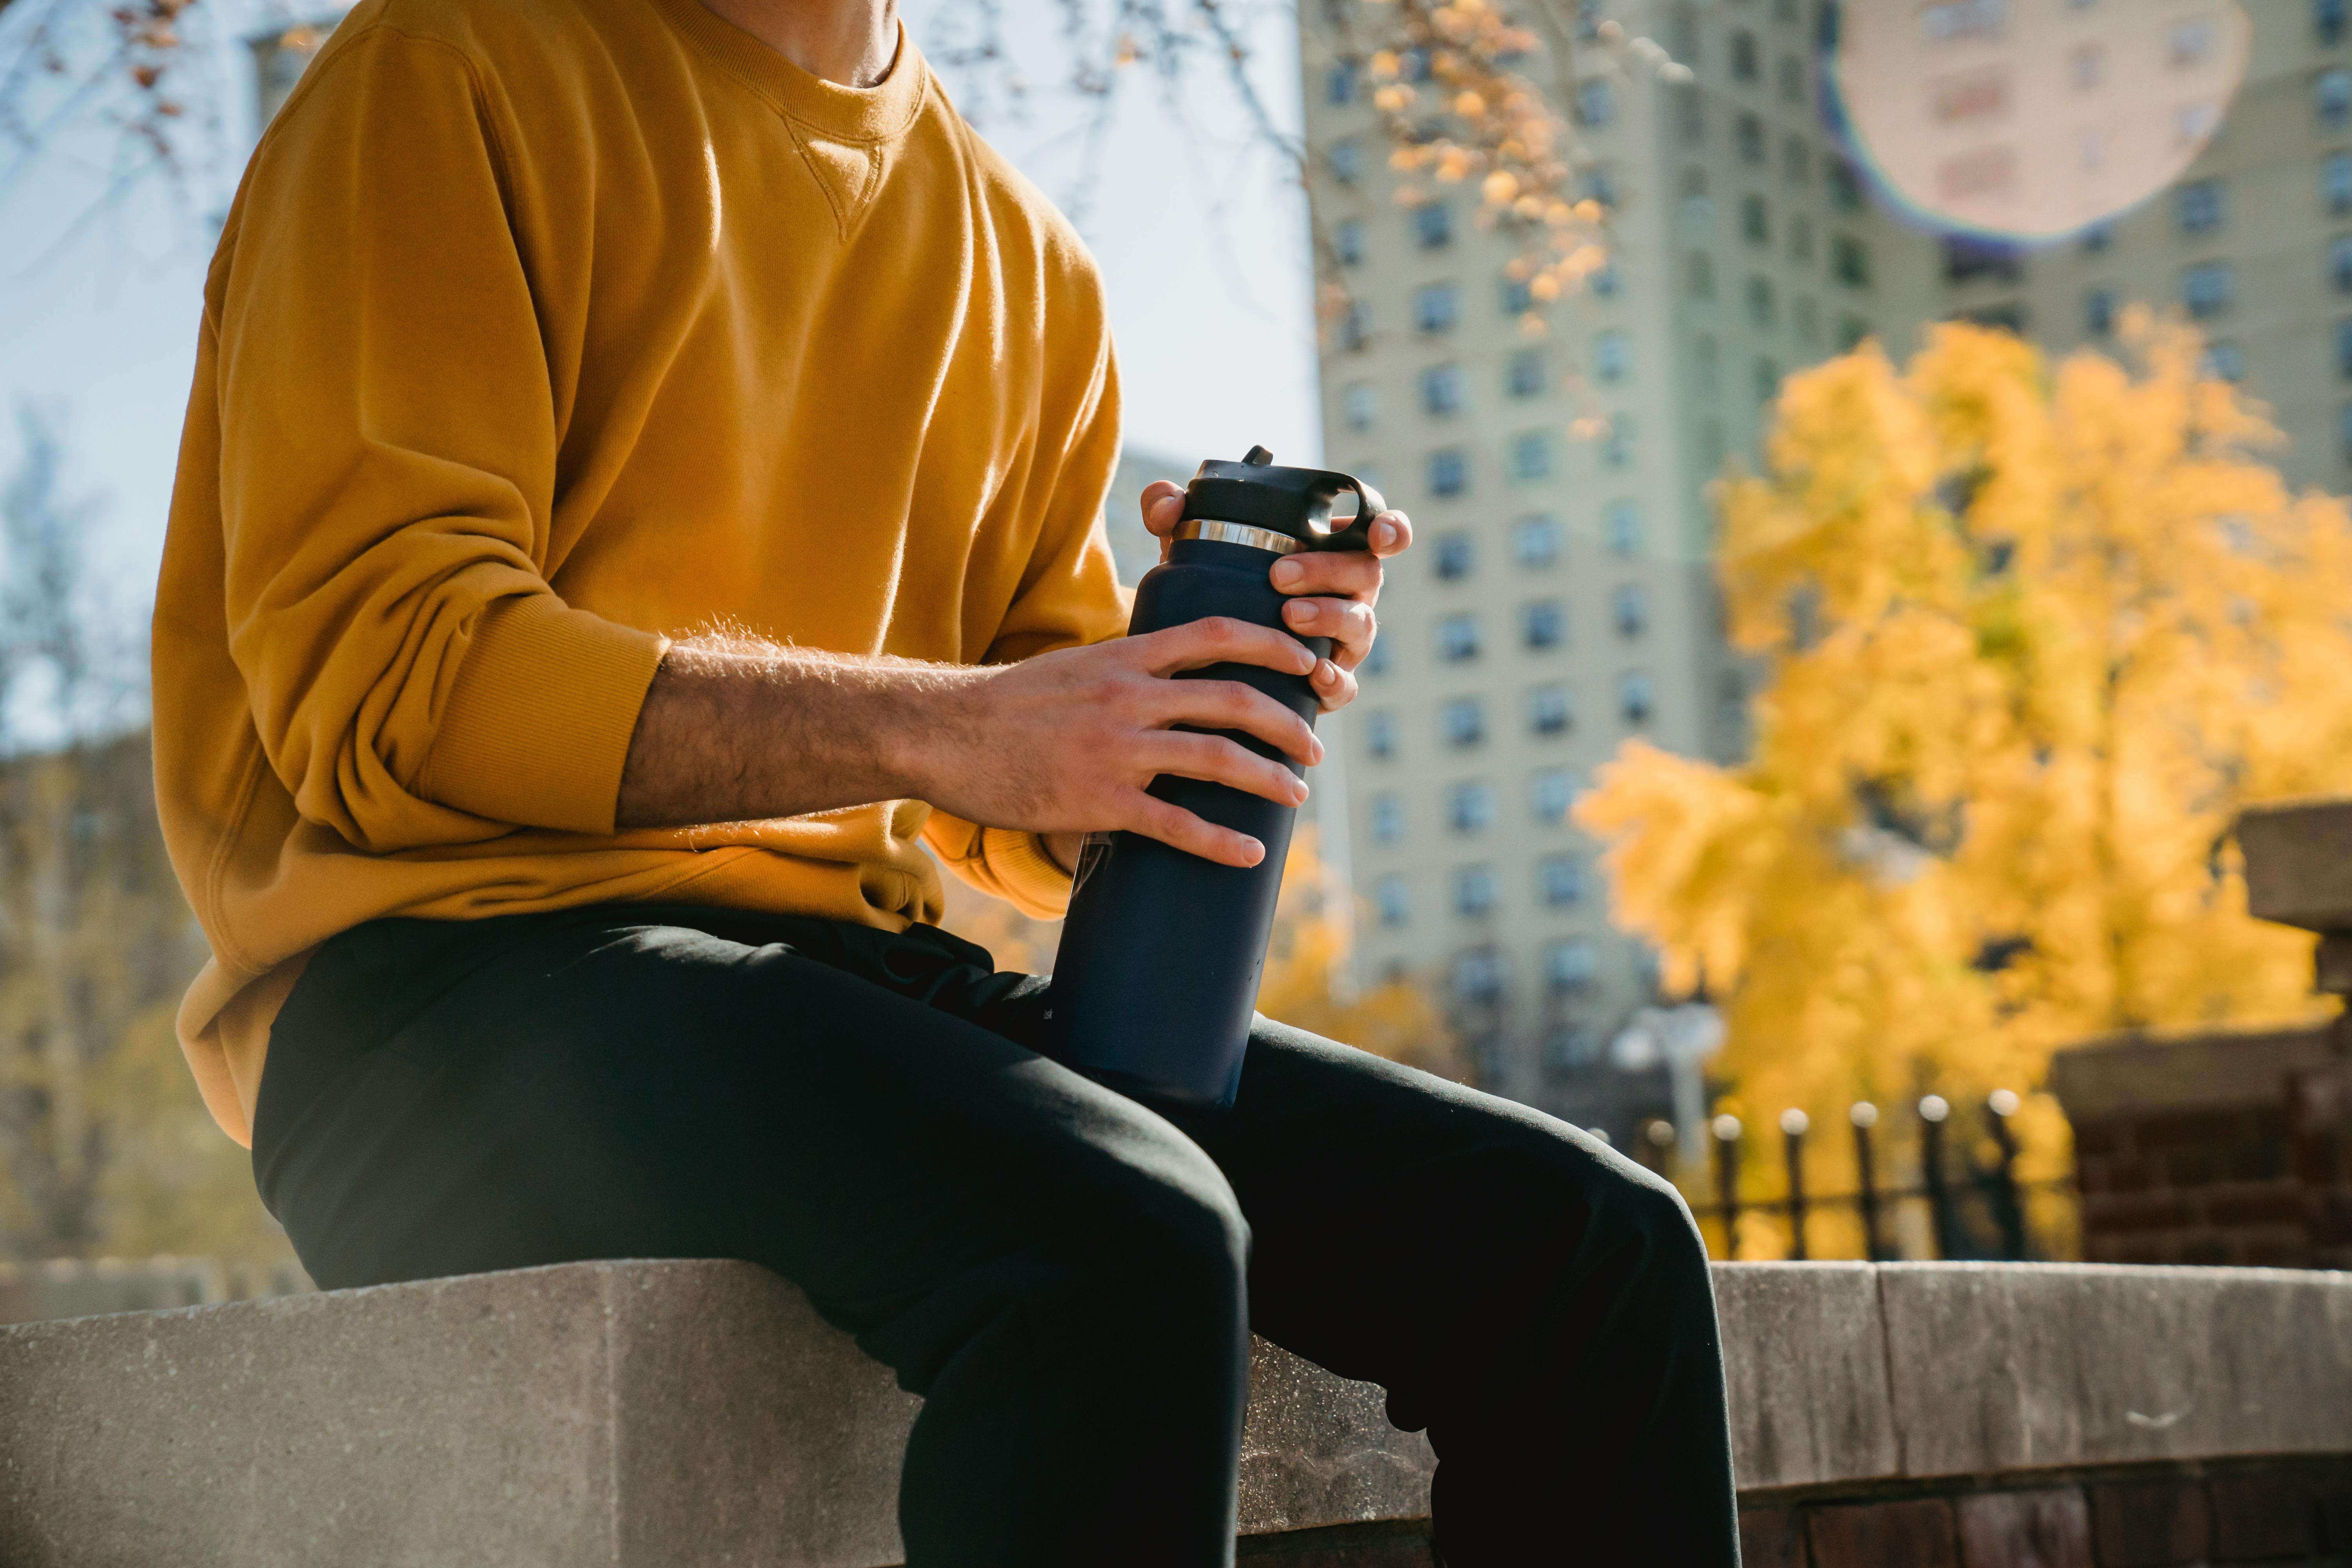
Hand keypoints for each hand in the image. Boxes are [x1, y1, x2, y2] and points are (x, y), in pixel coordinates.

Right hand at [913, 618, 1326, 867]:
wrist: (942, 733)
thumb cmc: (1007, 706)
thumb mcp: (1073, 668)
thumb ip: (1124, 672)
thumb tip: (1169, 684)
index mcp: (1123, 657)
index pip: (1215, 634)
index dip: (1272, 644)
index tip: (1308, 661)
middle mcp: (1127, 696)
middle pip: (1232, 699)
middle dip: (1287, 723)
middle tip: (1314, 746)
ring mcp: (1115, 749)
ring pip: (1216, 759)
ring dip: (1269, 778)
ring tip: (1297, 794)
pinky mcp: (1098, 800)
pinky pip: (1175, 824)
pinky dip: (1221, 842)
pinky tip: (1249, 854)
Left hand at [1140, 481, 1411, 711]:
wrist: (1199, 660)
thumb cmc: (1210, 586)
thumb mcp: (1188, 547)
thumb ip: (1170, 513)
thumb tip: (1167, 499)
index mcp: (1329, 551)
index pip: (1378, 533)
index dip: (1391, 530)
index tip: (1377, 533)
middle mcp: (1346, 593)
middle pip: (1366, 574)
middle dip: (1328, 571)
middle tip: (1279, 576)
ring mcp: (1343, 641)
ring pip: (1361, 626)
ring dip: (1330, 617)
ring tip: (1289, 616)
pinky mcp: (1329, 684)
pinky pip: (1347, 685)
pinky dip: (1336, 680)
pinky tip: (1315, 677)